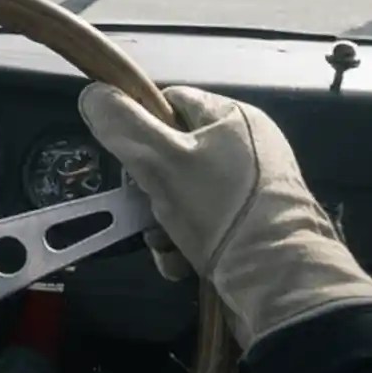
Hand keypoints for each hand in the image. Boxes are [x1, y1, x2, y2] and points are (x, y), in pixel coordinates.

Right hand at [78, 84, 371, 349]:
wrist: (278, 279)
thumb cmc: (217, 209)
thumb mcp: (160, 161)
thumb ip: (122, 125)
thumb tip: (93, 93)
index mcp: (231, 116)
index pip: (168, 102)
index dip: (139, 128)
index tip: (128, 161)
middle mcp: (245, 145)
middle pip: (171, 152)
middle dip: (148, 187)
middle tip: (145, 206)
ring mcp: (250, 187)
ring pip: (182, 193)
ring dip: (161, 221)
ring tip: (165, 244)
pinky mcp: (252, 223)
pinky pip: (203, 222)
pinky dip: (185, 242)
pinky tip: (181, 261)